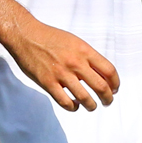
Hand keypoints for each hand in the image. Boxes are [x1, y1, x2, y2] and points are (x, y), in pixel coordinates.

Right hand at [3, 18, 119, 111]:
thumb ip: (87, 57)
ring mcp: (62, 74)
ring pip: (85, 98)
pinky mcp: (48, 83)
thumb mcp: (75, 41)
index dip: (115, 83)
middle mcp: (76, 63)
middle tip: (107, 102)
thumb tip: (101, 74)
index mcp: (84, 51)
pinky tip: (74, 105)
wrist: (26, 35)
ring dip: (91, 106)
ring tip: (91, 106)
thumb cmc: (50, 37)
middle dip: (108, 98)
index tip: (115, 89)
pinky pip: (65, 102)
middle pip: (101, 87)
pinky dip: (73, 107)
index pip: (109, 71)